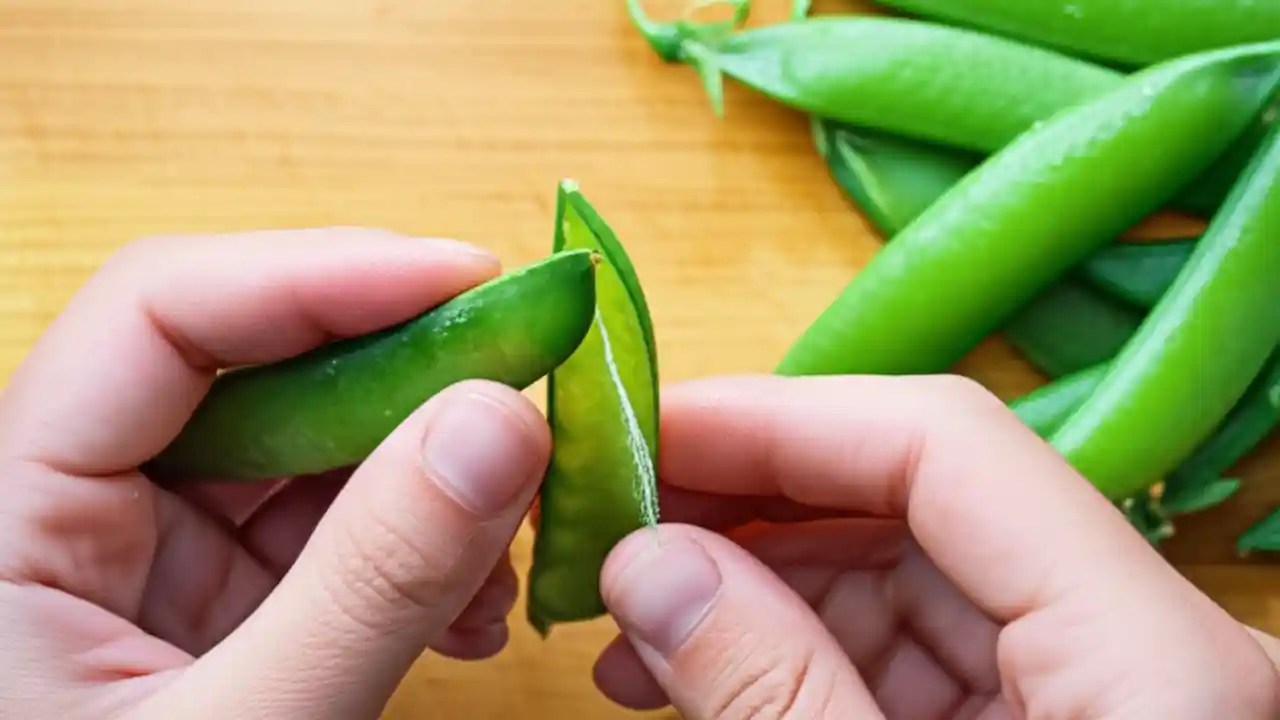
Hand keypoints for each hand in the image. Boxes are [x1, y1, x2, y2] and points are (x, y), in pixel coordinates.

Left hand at [0, 230, 551, 718]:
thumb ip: (371, 582)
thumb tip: (503, 422)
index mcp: (8, 511)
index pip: (164, 316)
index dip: (322, 273)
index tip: (475, 280)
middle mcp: (73, 505)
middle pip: (252, 367)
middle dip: (406, 378)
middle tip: (533, 392)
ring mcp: (148, 552)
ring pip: (308, 446)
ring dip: (428, 475)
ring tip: (514, 541)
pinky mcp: (211, 598)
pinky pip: (328, 528)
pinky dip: (416, 550)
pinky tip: (471, 611)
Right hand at [593, 375, 1279, 718]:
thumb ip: (773, 689)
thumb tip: (647, 564)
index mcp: (1153, 656)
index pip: (950, 446)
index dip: (782, 419)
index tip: (649, 432)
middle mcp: (1139, 648)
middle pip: (917, 506)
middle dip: (747, 510)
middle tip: (614, 528)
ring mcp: (1093, 690)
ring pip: (898, 580)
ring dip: (752, 587)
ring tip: (626, 621)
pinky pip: (906, 654)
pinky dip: (793, 652)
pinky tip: (696, 667)